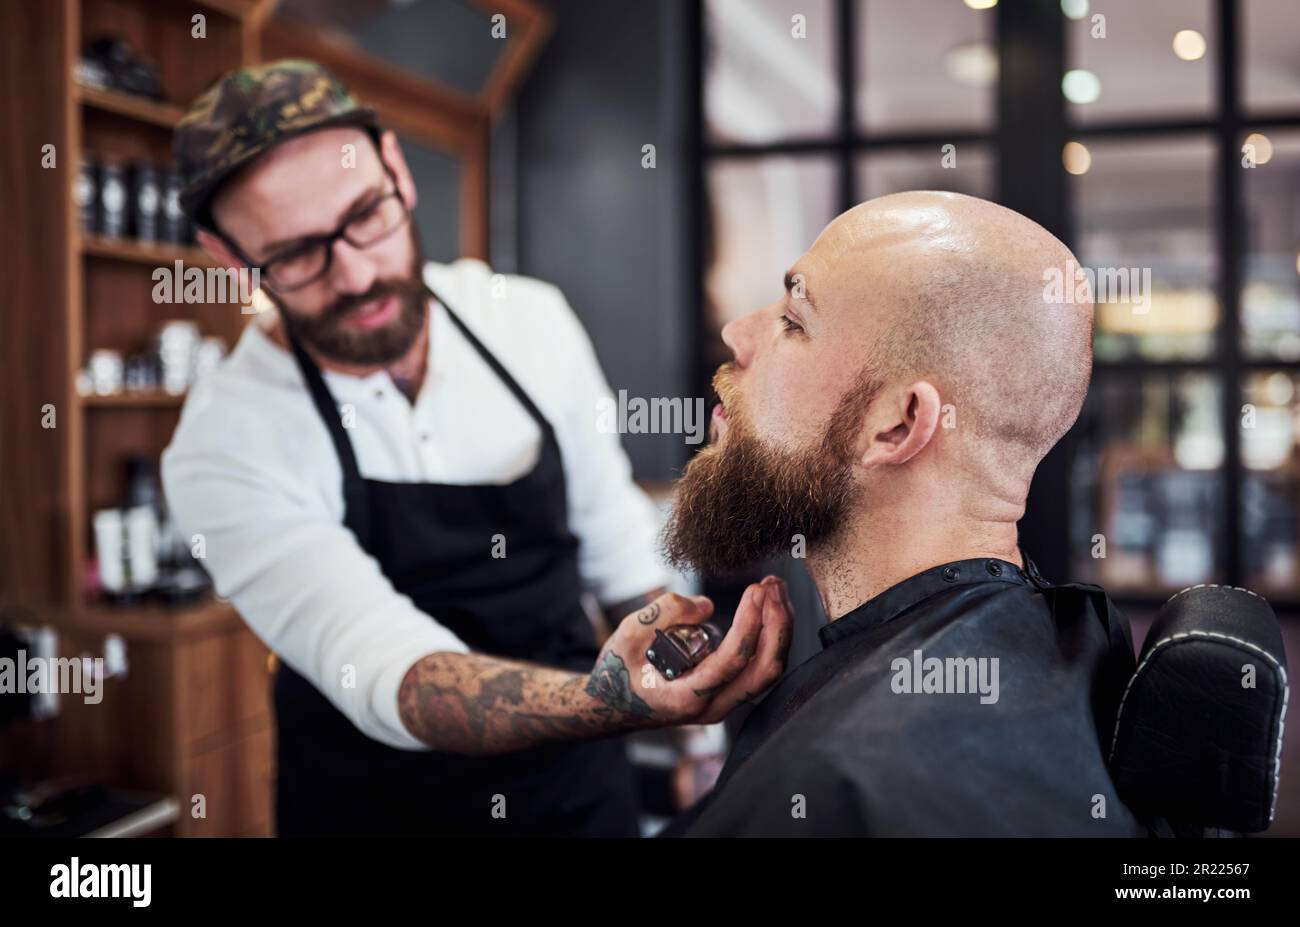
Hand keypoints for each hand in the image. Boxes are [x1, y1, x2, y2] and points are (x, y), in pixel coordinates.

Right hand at [584, 576, 793, 728]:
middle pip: (764, 670)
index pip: (732, 663)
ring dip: (779, 627)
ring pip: (769, 670)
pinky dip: (770, 635)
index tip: (754, 590)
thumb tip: (707, 607)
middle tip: (772, 586)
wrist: (613, 702)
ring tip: (774, 589)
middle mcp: (711, 707)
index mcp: (684, 698)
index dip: (749, 624)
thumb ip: (666, 613)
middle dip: (777, 624)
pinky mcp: (728, 691)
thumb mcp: (629, 633)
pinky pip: (760, 667)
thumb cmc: (619, 669)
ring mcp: (724, 702)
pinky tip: (768, 607)